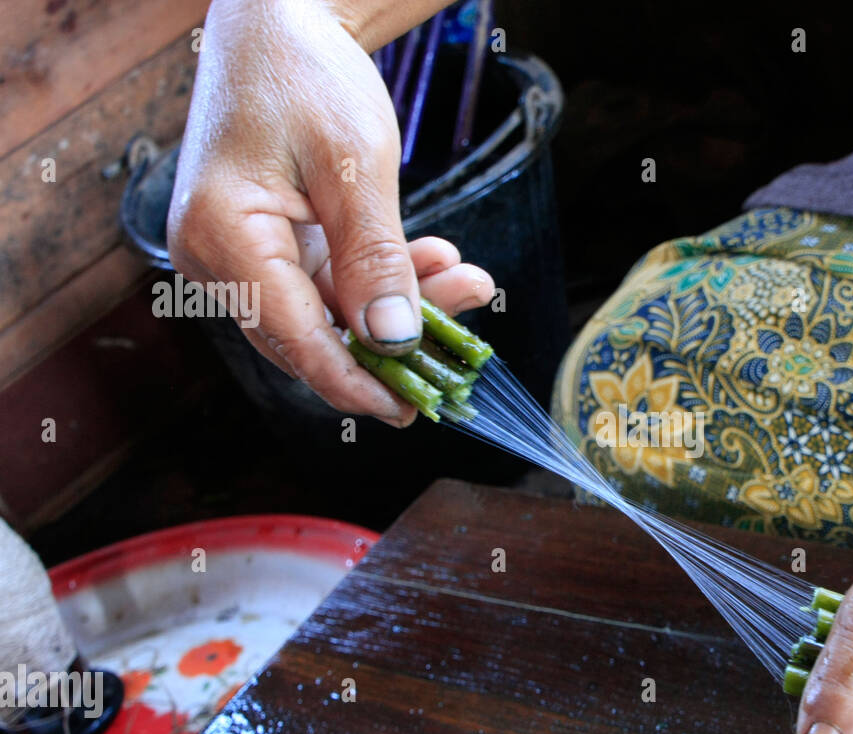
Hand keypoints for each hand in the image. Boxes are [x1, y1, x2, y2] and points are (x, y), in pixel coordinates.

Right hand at [167, 0, 491, 426]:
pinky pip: (331, 284)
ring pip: (329, 313)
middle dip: (392, 341)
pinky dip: (382, 279)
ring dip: (399, 307)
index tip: (409, 408)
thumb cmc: (305, 76)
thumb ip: (375, 259)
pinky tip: (435, 260)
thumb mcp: (355, 166)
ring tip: (465, 282)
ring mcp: (242, 254)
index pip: (294, 339)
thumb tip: (393, 340)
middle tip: (460, 343)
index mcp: (222, 237)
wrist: (279, 23)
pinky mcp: (270, 245)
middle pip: (312, 335)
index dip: (355, 381)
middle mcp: (219, 258)